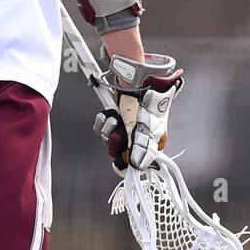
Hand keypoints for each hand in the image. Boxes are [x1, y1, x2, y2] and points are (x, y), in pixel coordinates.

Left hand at [92, 52, 183, 173]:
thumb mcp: (144, 128)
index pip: (136, 164)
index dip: (126, 165)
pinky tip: (107, 114)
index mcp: (149, 143)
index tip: (119, 163)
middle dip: (115, 143)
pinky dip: (102, 122)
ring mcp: (123, 128)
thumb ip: (141, 149)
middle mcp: (135, 138)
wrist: (137, 83)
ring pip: (108, 140)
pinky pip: (101, 128)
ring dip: (108, 130)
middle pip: (118, 153)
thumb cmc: (146, 104)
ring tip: (114, 118)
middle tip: (119, 133)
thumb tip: (137, 166)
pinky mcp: (113, 118)